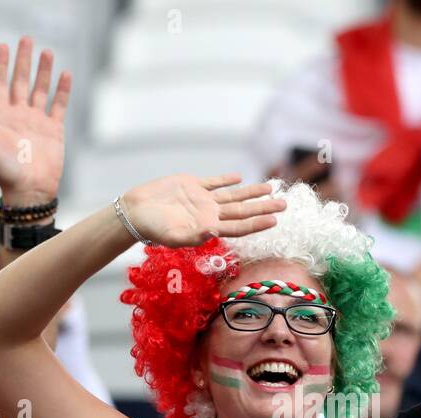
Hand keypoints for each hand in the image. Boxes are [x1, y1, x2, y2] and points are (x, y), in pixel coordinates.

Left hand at [0, 37, 71, 206]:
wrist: (29, 191)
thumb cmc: (3, 172)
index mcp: (0, 116)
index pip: (0, 83)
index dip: (1, 65)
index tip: (3, 46)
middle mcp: (19, 115)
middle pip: (21, 81)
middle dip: (23, 61)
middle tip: (27, 40)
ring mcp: (37, 121)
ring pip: (41, 89)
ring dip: (44, 71)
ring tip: (48, 52)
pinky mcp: (54, 130)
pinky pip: (59, 105)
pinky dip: (62, 90)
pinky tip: (64, 75)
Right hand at [120, 174, 285, 247]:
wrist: (134, 210)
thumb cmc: (152, 228)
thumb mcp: (173, 236)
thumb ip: (194, 236)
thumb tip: (215, 232)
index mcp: (208, 227)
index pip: (239, 227)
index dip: (257, 223)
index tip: (275, 219)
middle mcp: (210, 214)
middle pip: (243, 211)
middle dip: (264, 207)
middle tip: (285, 203)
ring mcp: (202, 199)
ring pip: (233, 196)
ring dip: (252, 192)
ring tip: (271, 187)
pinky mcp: (191, 185)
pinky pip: (214, 182)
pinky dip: (227, 180)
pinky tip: (239, 178)